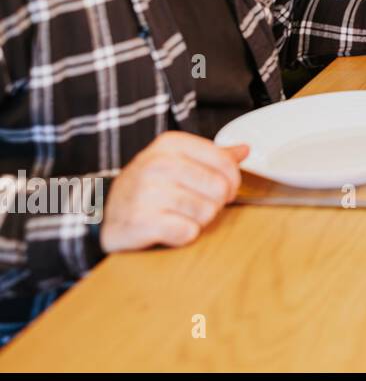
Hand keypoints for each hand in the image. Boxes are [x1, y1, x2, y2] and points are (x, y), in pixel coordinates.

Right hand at [100, 132, 247, 252]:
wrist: (103, 216)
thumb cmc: (148, 188)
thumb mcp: (177, 162)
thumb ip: (213, 156)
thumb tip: (246, 148)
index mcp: (170, 144)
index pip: (224, 161)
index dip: (232, 180)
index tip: (223, 188)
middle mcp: (157, 164)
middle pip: (219, 188)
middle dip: (214, 203)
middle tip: (194, 205)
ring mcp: (146, 193)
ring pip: (207, 212)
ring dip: (198, 220)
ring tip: (178, 216)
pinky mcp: (141, 222)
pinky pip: (188, 233)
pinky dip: (183, 236)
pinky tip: (168, 229)